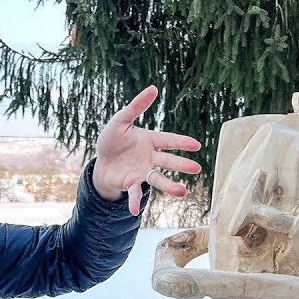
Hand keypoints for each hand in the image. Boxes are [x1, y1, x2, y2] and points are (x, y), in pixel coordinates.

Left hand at [92, 85, 202, 215]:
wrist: (101, 160)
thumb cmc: (113, 139)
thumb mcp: (120, 120)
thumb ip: (136, 106)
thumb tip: (153, 88)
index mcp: (150, 141)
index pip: (168, 140)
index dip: (181, 142)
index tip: (196, 145)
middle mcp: (150, 158)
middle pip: (168, 161)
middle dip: (181, 165)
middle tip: (197, 169)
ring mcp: (142, 172)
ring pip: (158, 180)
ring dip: (169, 186)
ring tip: (182, 193)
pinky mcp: (131, 184)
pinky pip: (135, 193)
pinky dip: (135, 201)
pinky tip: (134, 210)